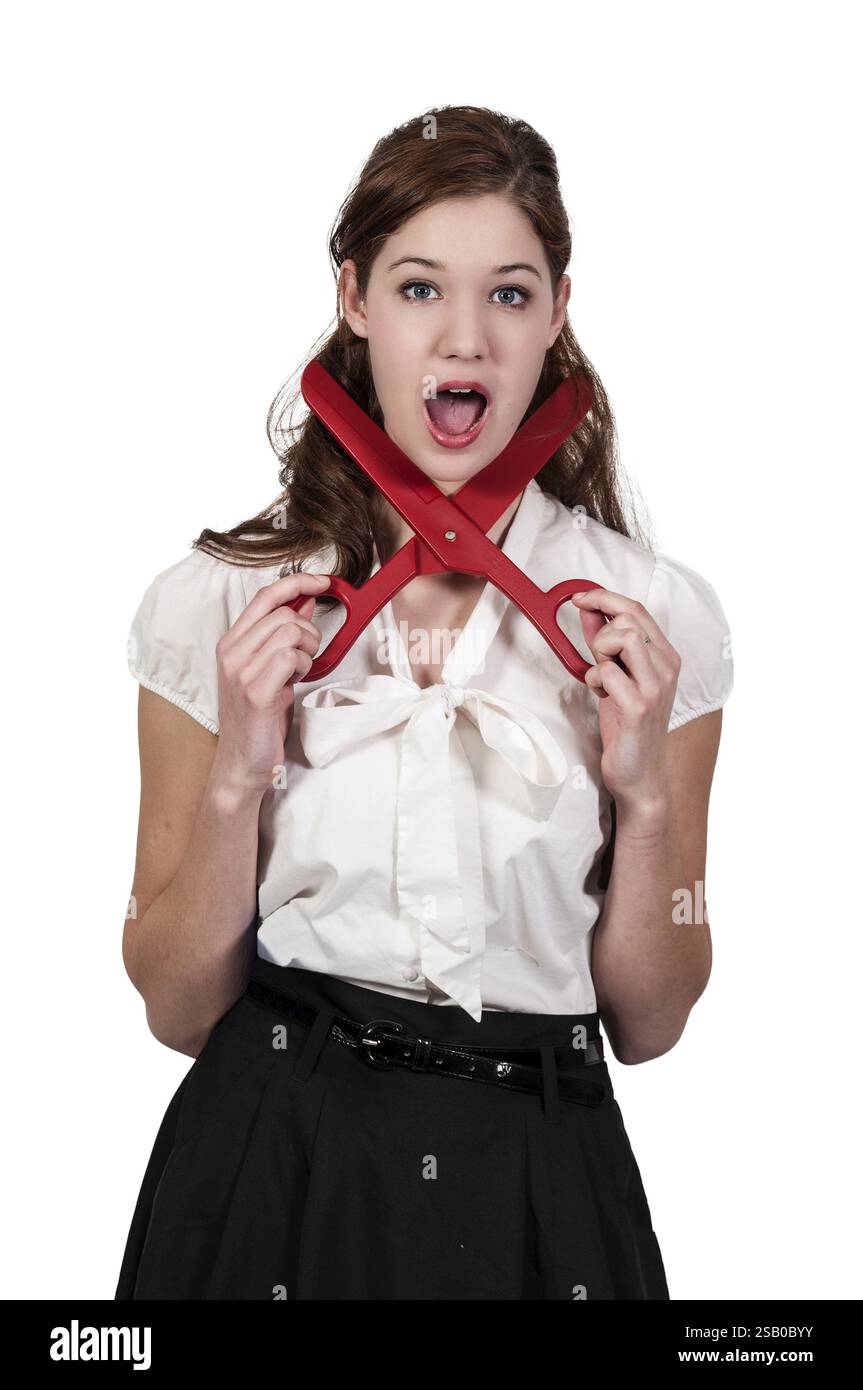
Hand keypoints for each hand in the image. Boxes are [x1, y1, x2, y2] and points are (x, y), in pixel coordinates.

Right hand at [211, 572, 329, 794]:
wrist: (243, 763)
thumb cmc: (259, 719)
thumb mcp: (272, 669)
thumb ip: (284, 635)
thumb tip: (307, 602)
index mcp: (232, 642)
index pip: (265, 596)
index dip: (298, 582)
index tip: (324, 581)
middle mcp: (231, 652)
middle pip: (284, 613)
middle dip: (309, 631)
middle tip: (307, 657)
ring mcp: (240, 670)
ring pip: (291, 631)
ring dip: (308, 651)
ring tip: (299, 674)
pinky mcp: (255, 690)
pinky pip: (291, 657)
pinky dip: (304, 667)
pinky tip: (295, 684)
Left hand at [571, 588, 680, 810]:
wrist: (639, 773)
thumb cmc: (626, 725)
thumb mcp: (615, 676)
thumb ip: (604, 643)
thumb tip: (588, 610)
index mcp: (665, 656)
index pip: (637, 609)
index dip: (604, 597)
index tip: (578, 597)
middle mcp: (667, 667)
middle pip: (629, 617)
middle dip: (601, 632)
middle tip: (597, 660)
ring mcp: (656, 686)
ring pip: (623, 637)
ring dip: (600, 653)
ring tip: (600, 678)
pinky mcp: (640, 707)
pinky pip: (607, 672)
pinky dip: (594, 679)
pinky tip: (599, 695)